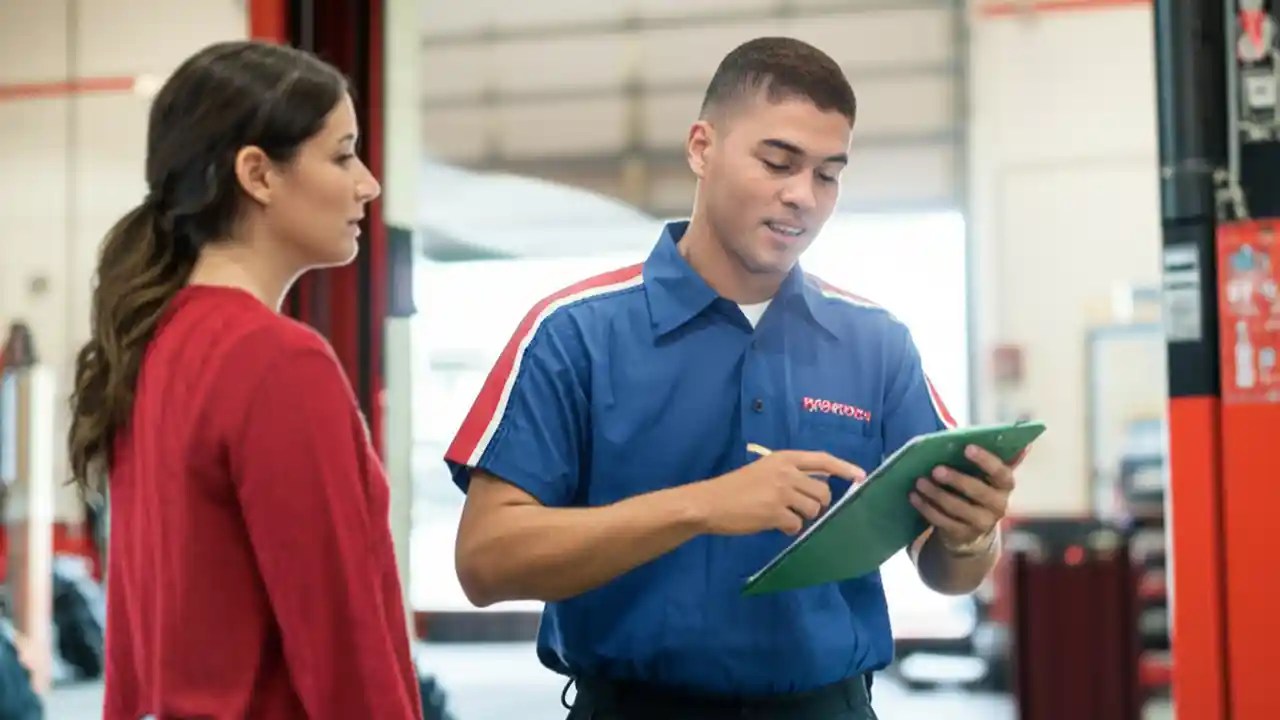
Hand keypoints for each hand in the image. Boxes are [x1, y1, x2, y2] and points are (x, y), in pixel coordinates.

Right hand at [692, 450, 865, 536]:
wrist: (710, 502)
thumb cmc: (735, 487)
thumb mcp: (764, 470)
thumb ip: (790, 474)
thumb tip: (819, 484)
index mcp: (783, 458)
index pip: (822, 459)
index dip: (844, 467)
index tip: (861, 476)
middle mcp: (786, 472)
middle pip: (822, 490)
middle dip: (818, 503)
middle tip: (802, 509)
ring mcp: (781, 492)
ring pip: (813, 509)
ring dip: (802, 517)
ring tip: (782, 515)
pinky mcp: (775, 513)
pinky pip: (796, 525)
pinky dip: (788, 529)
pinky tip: (773, 524)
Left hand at [909, 444, 1029, 549]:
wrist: (972, 528)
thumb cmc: (975, 489)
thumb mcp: (981, 475)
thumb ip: (982, 460)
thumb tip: (988, 442)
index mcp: (1004, 486)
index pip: (1001, 473)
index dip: (986, 460)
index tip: (967, 448)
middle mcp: (997, 506)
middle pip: (979, 492)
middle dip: (956, 480)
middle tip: (936, 469)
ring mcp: (981, 523)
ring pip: (957, 508)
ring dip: (936, 494)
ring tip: (920, 482)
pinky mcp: (962, 534)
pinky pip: (942, 521)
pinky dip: (926, 508)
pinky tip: (914, 496)